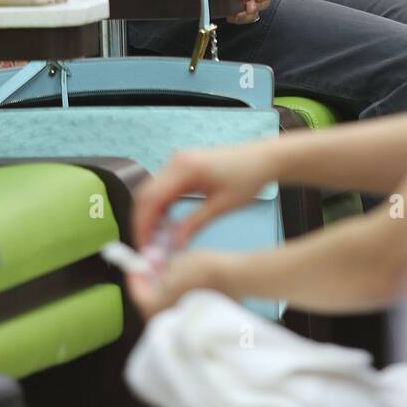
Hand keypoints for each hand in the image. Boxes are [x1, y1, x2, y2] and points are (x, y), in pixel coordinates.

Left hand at [126, 249, 235, 319]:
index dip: (134, 276)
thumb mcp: (175, 262)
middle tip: (150, 268)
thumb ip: (159, 269)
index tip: (134, 264)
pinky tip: (184, 285)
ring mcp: (182, 324)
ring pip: (164, 308)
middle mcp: (165, 320)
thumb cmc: (204, 268)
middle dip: (148, 285)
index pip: (136, 294)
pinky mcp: (196, 323)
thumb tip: (154, 268)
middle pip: (149, 304)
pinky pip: (179, 311)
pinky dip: (176, 299)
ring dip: (162, 292)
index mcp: (155, 307)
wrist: (236, 278)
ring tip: (167, 274)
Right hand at [132, 142, 275, 250]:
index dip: (143, 225)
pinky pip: (163, 187)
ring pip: (152, 191)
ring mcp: (178, 161)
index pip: (151, 199)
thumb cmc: (247, 180)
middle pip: (146, 194)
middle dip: (143, 222)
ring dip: (150, 215)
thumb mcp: (221, 206)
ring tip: (155, 240)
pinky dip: (160, 206)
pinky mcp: (183, 165)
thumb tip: (173, 246)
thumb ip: (193, 225)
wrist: (264, 158)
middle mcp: (175, 161)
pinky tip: (165, 224)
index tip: (144, 248)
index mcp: (184, 168)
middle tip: (147, 248)